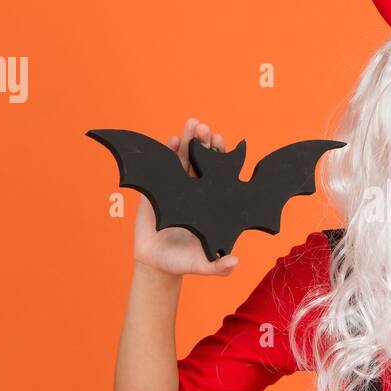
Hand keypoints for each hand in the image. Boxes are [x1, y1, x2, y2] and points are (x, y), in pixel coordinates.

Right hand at [132, 118, 240, 277]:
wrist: (156, 263)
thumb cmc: (183, 262)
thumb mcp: (203, 265)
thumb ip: (218, 267)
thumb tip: (234, 262)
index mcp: (211, 203)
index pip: (220, 175)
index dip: (222, 158)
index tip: (223, 142)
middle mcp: (196, 191)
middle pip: (203, 162)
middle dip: (205, 143)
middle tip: (207, 128)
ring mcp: (177, 188)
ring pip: (184, 159)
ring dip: (188, 140)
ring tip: (192, 123)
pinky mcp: (157, 190)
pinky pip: (163, 167)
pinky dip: (167, 152)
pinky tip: (172, 139)